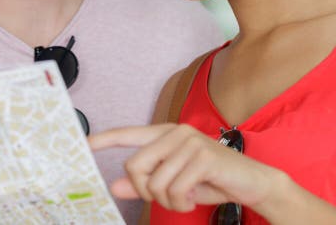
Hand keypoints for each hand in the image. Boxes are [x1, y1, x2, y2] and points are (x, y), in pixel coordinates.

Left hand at [89, 123, 285, 213]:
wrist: (252, 182)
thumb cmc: (212, 180)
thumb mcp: (175, 184)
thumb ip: (146, 183)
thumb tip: (115, 187)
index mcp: (166, 135)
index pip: (129, 134)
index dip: (104, 139)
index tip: (83, 145)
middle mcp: (175, 132)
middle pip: (134, 166)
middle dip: (146, 191)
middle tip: (167, 197)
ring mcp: (189, 142)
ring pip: (155, 182)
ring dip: (168, 201)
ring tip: (185, 198)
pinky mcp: (203, 156)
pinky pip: (175, 189)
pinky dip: (181, 203)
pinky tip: (194, 198)